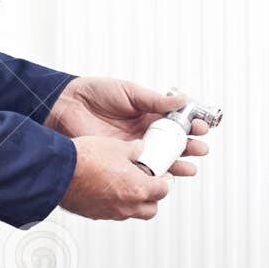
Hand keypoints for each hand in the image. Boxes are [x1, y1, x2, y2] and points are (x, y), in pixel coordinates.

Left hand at [45, 77, 209, 176]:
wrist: (67, 106)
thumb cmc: (95, 93)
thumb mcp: (130, 92)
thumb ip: (155, 100)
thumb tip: (183, 100)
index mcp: (148, 115)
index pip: (175, 124)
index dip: (190, 127)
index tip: (202, 129)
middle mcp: (144, 133)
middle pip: (173, 145)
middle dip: (189, 148)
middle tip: (200, 150)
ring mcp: (134, 148)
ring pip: (161, 160)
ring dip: (178, 165)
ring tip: (190, 168)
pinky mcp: (121, 160)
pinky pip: (142, 170)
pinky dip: (155, 174)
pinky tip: (166, 175)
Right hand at [60, 136, 172, 220]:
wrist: (59, 172)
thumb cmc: (86, 160)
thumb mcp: (116, 146)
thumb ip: (133, 149)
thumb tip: (138, 148)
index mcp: (138, 188)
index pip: (163, 190)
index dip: (163, 181)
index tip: (160, 174)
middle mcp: (127, 205)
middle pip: (151, 209)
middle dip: (151, 197)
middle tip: (146, 183)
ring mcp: (111, 212)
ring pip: (131, 213)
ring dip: (133, 202)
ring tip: (125, 186)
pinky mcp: (95, 214)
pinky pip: (112, 213)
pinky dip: (114, 204)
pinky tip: (106, 190)